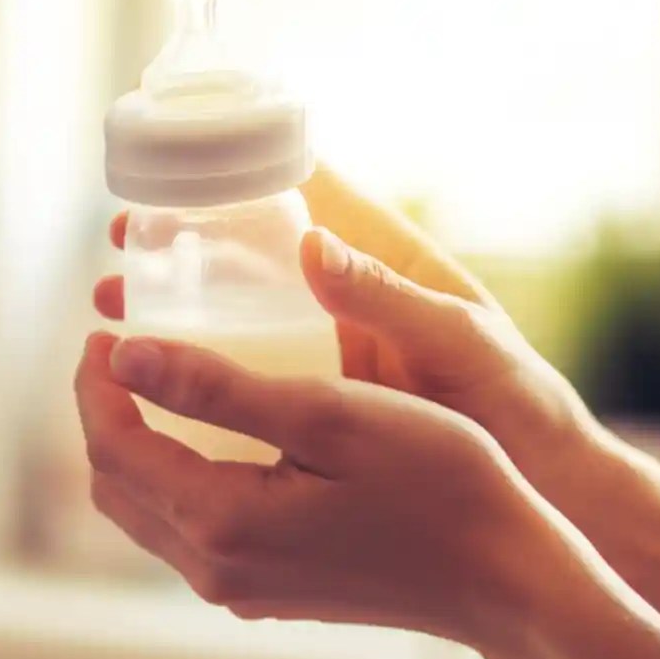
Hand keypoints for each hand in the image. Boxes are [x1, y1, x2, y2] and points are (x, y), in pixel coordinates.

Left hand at [73, 333, 659, 658]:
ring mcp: (242, 589)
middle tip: (121, 348)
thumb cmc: (437, 480)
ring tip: (156, 381)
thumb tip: (125, 356)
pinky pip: (191, 531)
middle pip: (118, 484)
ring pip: (149, 512)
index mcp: (220, 522)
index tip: (105, 326)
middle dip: (105, 412)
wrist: (507, 576)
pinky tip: (209, 435)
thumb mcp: (326, 413)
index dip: (95, 382)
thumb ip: (215, 386)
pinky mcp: (269, 590)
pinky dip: (177, 476)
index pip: (113, 446)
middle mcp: (215, 569)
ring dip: (138, 445)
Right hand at [94, 168, 597, 506]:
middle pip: (251, 252)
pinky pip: (252, 368)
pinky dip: (204, 363)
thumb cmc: (514, 399)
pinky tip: (159, 378)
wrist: (541, 480)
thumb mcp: (458, 340)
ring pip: (239, 312)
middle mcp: (346, 297)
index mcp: (384, 261)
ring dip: (181, 305)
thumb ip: (391, 297)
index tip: (174, 182)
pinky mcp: (321, 396)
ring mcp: (329, 347)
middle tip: (125, 247)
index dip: (237, 178)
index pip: (303, 196)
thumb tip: (312, 244)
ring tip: (118, 308)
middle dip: (186, 244)